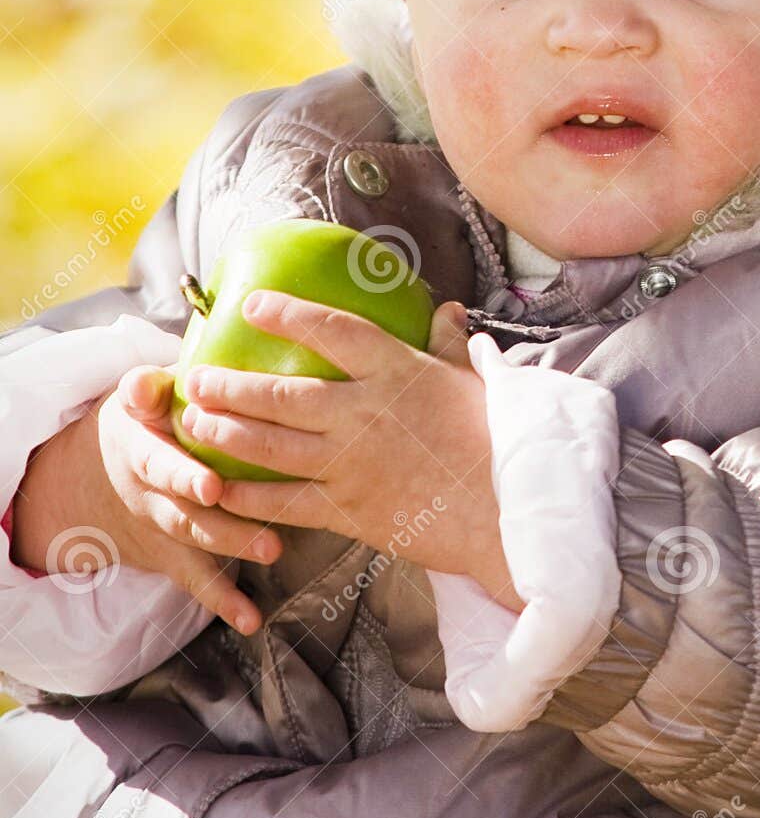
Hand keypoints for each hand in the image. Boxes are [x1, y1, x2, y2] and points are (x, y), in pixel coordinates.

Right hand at [12, 366, 284, 635]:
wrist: (100, 476)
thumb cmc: (142, 420)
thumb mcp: (134, 400)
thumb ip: (143, 388)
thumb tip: (144, 384)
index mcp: (139, 450)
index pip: (158, 463)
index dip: (181, 476)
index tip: (211, 485)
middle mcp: (150, 495)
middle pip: (183, 512)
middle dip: (221, 524)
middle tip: (260, 530)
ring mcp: (164, 527)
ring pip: (197, 542)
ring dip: (235, 548)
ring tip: (273, 551)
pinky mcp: (175, 554)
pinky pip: (198, 580)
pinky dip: (224, 602)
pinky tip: (252, 620)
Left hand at [180, 296, 522, 611]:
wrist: (508, 512)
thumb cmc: (497, 441)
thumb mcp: (475, 381)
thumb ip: (450, 344)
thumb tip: (447, 310)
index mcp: (397, 372)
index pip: (334, 331)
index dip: (289, 315)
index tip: (253, 305)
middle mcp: (365, 414)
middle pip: (283, 395)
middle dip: (232, 385)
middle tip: (197, 376)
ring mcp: (353, 465)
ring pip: (273, 447)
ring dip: (227, 434)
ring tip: (194, 422)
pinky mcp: (350, 511)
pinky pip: (288, 502)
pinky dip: (250, 496)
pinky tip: (220, 488)